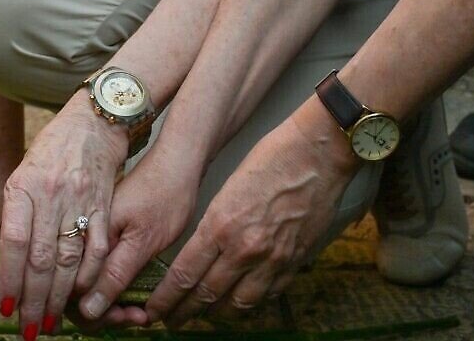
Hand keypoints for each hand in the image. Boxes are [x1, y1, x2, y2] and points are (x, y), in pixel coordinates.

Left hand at [0, 108, 130, 336]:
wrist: (92, 124)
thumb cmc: (50, 152)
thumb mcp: (21, 176)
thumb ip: (14, 217)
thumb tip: (5, 265)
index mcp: (23, 186)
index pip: (15, 242)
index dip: (10, 278)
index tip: (6, 308)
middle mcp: (51, 195)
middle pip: (42, 259)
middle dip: (34, 300)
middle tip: (27, 329)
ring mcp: (80, 202)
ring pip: (69, 260)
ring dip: (59, 297)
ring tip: (50, 321)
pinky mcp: (104, 207)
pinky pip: (97, 250)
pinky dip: (88, 278)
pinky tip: (80, 298)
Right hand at [75, 139, 198, 325]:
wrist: (179, 159)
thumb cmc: (165, 193)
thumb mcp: (144, 240)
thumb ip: (116, 275)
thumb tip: (89, 311)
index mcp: (88, 237)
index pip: (72, 289)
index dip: (94, 312)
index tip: (124, 318)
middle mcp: (85, 238)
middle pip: (77, 290)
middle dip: (104, 312)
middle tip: (135, 317)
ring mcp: (95, 237)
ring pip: (91, 283)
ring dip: (112, 303)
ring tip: (140, 312)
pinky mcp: (108, 236)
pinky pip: (102, 270)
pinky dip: (118, 287)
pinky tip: (137, 297)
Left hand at [117, 102, 354, 327]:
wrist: (319, 153)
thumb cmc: (271, 158)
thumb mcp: (228, 186)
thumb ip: (214, 224)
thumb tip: (200, 251)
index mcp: (221, 226)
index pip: (184, 275)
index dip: (166, 299)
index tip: (155, 310)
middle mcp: (244, 250)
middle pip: (207, 295)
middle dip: (185, 312)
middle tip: (172, 321)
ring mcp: (272, 260)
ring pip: (238, 305)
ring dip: (217, 314)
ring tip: (205, 316)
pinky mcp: (295, 262)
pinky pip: (267, 296)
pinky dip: (250, 304)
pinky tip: (240, 303)